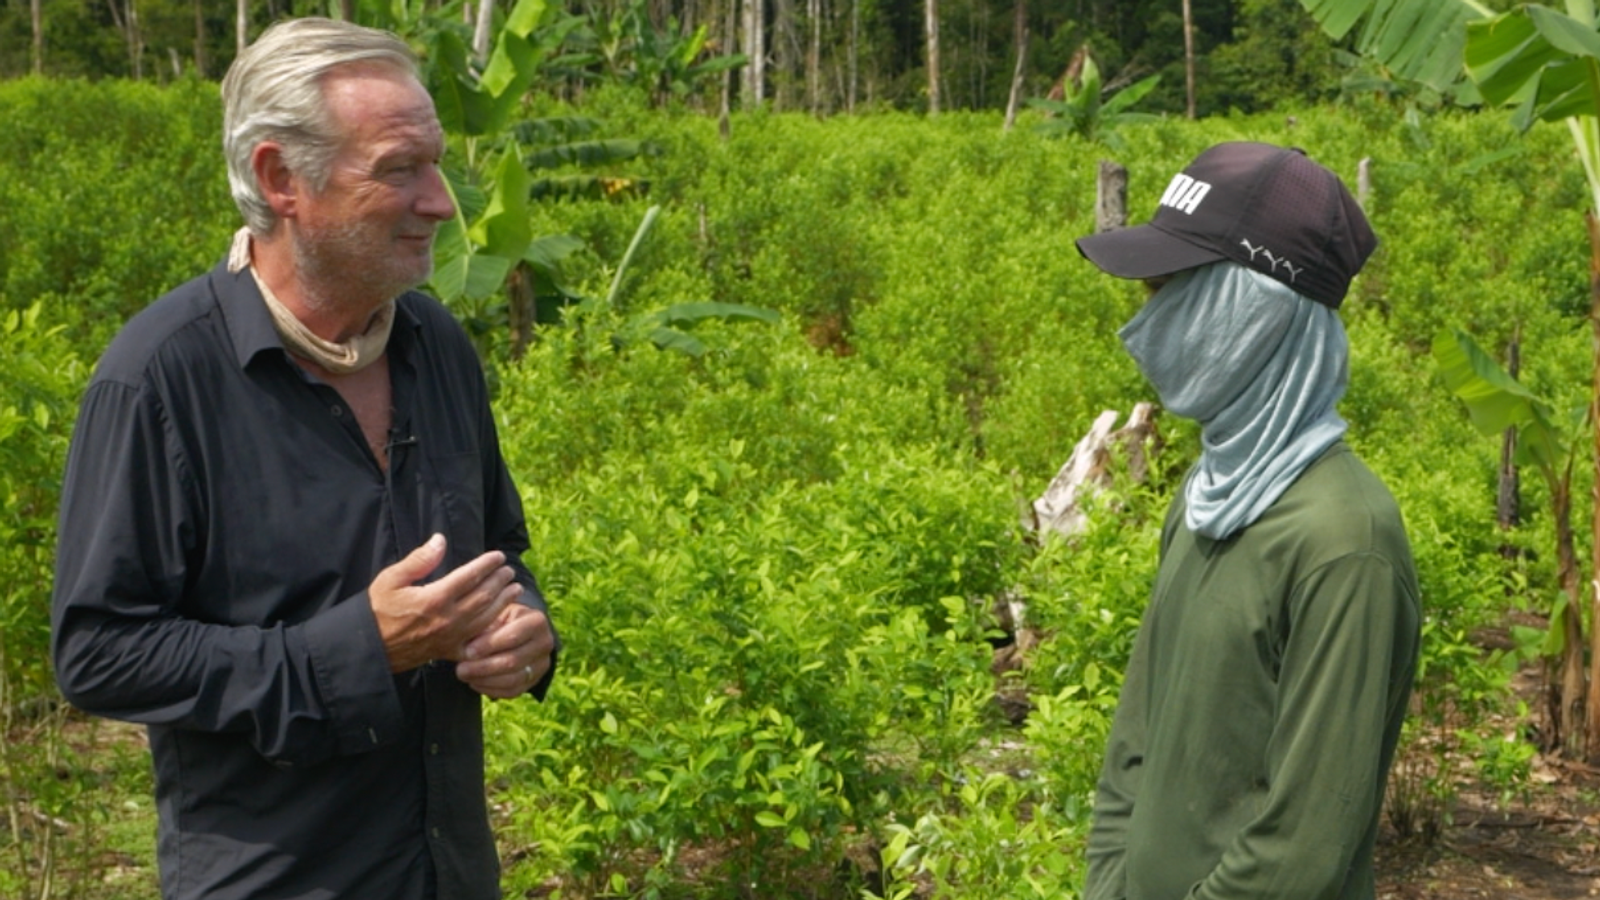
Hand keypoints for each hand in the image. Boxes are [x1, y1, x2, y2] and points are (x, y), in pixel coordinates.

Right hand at [369, 533, 520, 672]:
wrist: (369, 647)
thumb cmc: (377, 610)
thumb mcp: (391, 579)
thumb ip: (419, 560)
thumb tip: (440, 540)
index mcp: (434, 598)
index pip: (470, 576)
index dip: (487, 565)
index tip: (499, 556)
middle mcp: (447, 619)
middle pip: (483, 596)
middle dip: (499, 581)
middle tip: (509, 570)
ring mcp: (451, 637)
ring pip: (486, 618)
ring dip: (503, 602)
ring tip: (515, 590)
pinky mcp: (450, 652)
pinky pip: (478, 641)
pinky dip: (493, 630)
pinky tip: (502, 621)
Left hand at [455, 603, 554, 698]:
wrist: (517, 631)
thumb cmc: (500, 620)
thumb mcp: (494, 614)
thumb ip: (484, 626)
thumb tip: (464, 646)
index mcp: (536, 621)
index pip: (513, 636)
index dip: (489, 645)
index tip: (467, 651)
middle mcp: (545, 643)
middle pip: (513, 661)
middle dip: (483, 667)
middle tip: (460, 669)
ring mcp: (542, 664)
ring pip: (513, 679)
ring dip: (485, 680)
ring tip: (464, 676)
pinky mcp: (534, 680)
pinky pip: (512, 691)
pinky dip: (491, 689)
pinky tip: (474, 683)